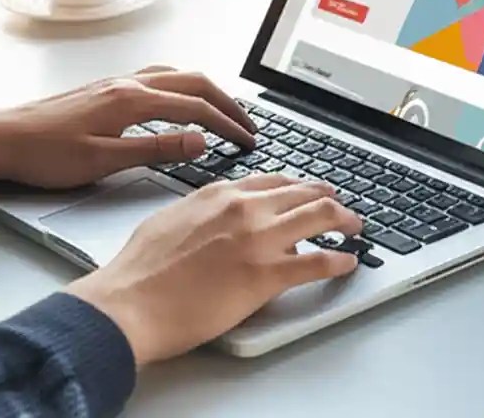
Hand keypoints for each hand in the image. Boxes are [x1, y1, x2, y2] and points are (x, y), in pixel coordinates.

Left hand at [0, 65, 256, 188]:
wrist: (0, 138)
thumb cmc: (43, 155)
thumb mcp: (103, 161)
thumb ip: (156, 149)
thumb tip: (200, 141)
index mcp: (132, 100)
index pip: (196, 108)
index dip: (228, 125)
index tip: (250, 141)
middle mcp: (129, 83)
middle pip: (195, 82)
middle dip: (228, 103)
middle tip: (250, 126)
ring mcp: (117, 82)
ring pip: (178, 75)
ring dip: (207, 91)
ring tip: (225, 113)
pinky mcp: (107, 88)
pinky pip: (160, 78)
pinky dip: (184, 88)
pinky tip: (182, 102)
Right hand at [66, 173, 362, 364]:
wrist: (129, 303)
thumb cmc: (139, 270)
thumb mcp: (171, 220)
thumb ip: (203, 215)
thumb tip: (218, 222)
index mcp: (220, 193)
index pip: (273, 181)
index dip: (299, 186)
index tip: (310, 192)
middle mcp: (244, 208)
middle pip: (304, 192)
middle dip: (329, 199)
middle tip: (341, 208)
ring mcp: (258, 240)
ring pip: (320, 216)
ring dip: (344, 221)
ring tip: (354, 228)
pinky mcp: (266, 275)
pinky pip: (318, 262)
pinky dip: (340, 261)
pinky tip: (347, 262)